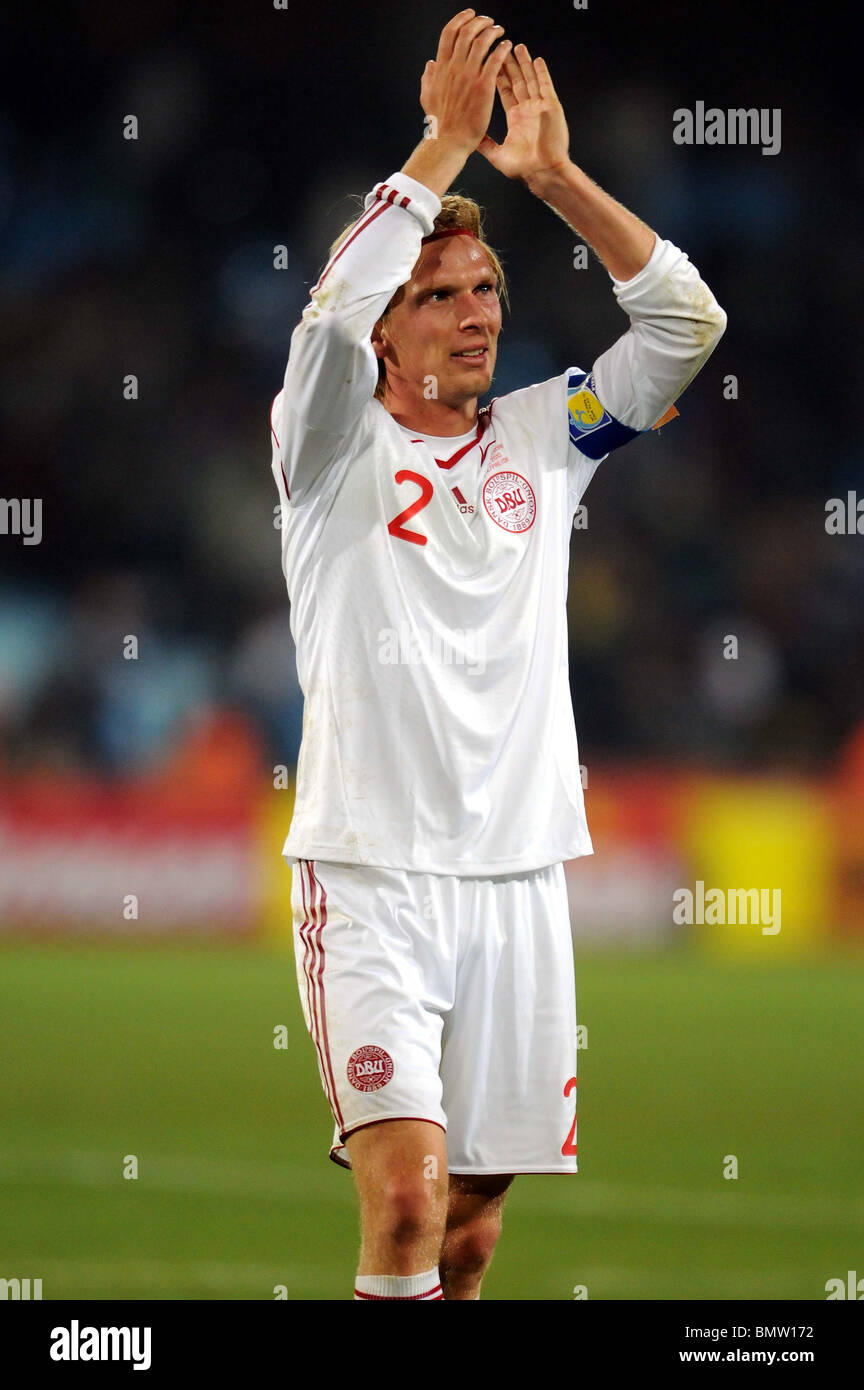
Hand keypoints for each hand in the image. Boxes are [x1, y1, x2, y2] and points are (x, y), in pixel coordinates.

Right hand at [420, 9, 511, 156]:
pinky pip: (495, 59)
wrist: (448, 141)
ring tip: (499, 31)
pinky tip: (507, 46)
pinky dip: (502, 48)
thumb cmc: (440, 124)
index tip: (470, 15)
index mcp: (441, 68)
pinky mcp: (483, 86)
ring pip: (482, 41)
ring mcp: (469, 76)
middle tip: (488, 21)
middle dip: (479, 21)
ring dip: (492, 31)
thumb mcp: (427, 97)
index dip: (460, 20)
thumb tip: (430, 64)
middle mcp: (454, 68)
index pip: (449, 33)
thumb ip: (428, 78)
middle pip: (466, 32)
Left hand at [478, 44, 570, 187]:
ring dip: (524, 64)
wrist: (543, 173)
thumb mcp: (498, 155)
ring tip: (517, 47)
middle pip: (517, 81)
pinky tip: (536, 60)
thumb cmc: (524, 169)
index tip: (490, 63)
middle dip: (510, 65)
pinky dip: (542, 72)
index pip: (505, 92)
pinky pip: (546, 86)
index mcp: (516, 119)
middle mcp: (528, 111)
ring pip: (531, 80)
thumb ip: (485, 143)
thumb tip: (470, 137)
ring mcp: (540, 107)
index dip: (499, 77)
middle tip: (501, 47)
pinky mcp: (551, 107)